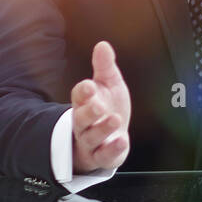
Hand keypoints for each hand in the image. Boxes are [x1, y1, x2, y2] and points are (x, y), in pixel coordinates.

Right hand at [70, 41, 131, 174]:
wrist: (110, 135)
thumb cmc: (108, 106)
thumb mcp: (109, 84)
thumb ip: (105, 67)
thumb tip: (103, 45)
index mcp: (85, 102)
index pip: (79, 96)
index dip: (83, 91)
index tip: (89, 85)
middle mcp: (84, 122)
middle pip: (81, 118)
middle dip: (89, 112)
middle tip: (99, 106)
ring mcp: (92, 141)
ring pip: (92, 137)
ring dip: (103, 129)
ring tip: (115, 120)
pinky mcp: (101, 156)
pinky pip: (103, 156)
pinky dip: (112, 150)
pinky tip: (122, 141)